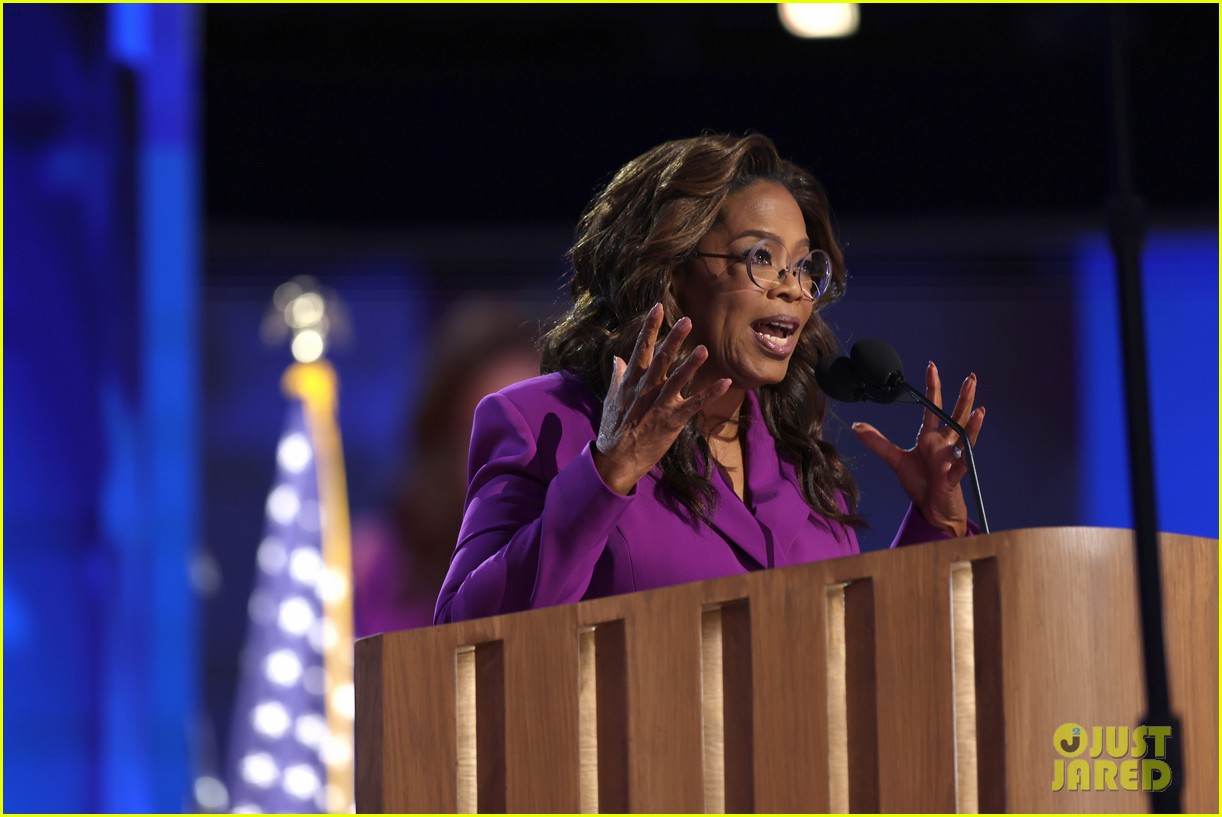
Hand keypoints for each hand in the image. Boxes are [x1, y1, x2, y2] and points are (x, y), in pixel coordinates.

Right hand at [593, 304, 731, 494]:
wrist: (616, 460)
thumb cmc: (613, 429)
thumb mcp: (612, 399)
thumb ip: (619, 377)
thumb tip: (619, 357)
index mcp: (631, 382)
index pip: (641, 349)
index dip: (649, 328)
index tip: (658, 307)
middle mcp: (645, 390)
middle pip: (660, 360)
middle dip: (673, 340)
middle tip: (687, 320)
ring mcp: (658, 406)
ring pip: (675, 381)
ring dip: (690, 365)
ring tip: (704, 349)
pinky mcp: (671, 421)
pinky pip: (693, 405)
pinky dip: (708, 394)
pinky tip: (724, 382)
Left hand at [851, 361, 984, 536]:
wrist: (933, 509)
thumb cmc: (920, 483)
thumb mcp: (895, 460)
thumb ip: (878, 442)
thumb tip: (857, 426)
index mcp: (930, 438)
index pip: (932, 409)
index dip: (933, 388)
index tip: (932, 367)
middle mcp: (944, 444)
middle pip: (955, 416)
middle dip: (963, 398)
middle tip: (971, 377)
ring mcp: (952, 459)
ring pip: (964, 436)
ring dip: (972, 422)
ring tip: (979, 407)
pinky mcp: (954, 476)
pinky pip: (962, 463)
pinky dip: (966, 455)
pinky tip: (970, 448)